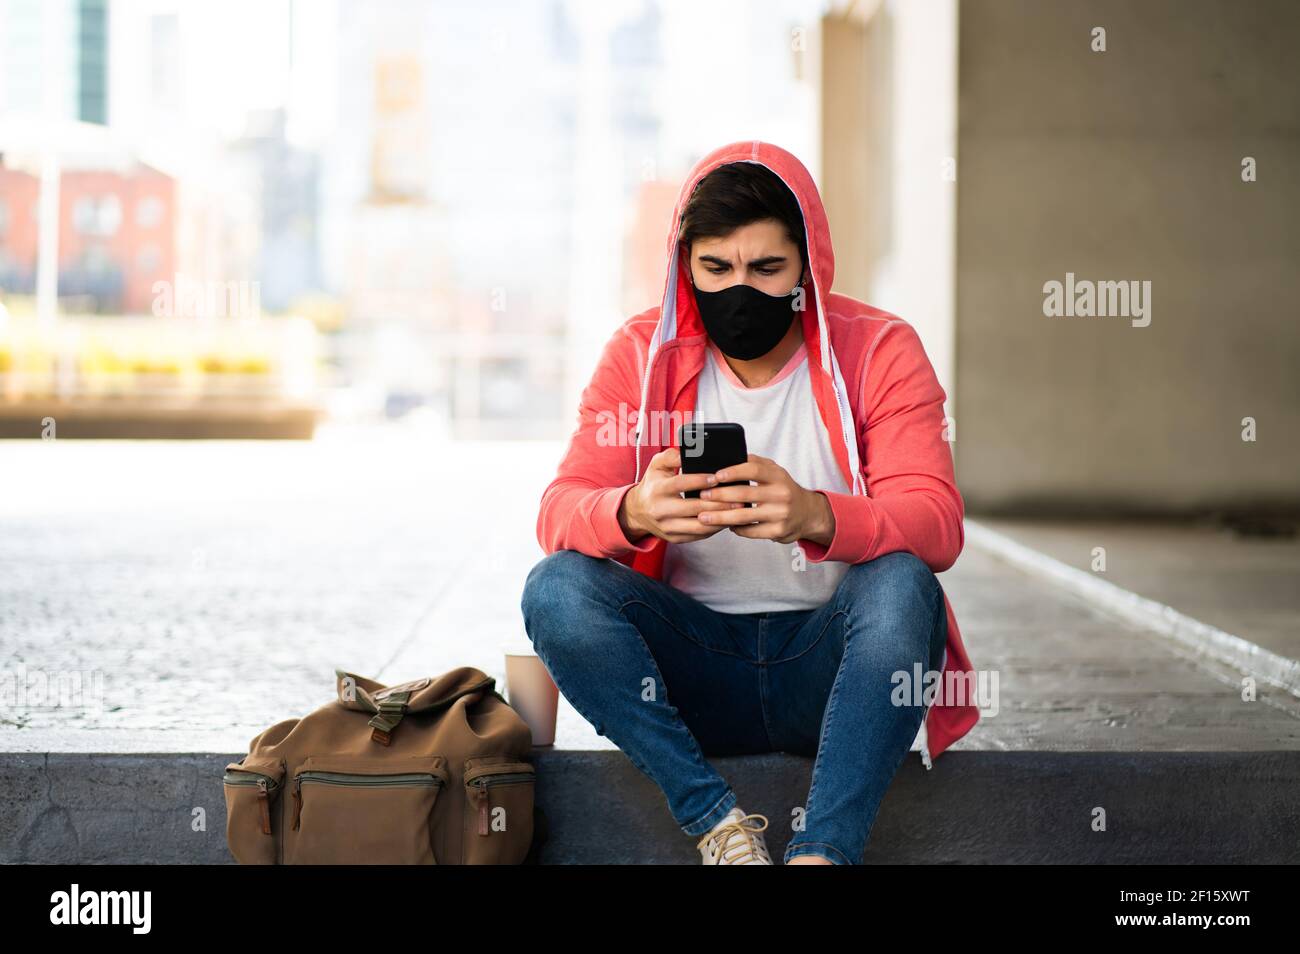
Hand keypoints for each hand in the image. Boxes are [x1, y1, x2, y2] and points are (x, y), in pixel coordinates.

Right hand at [618, 447, 746, 544]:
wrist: (638, 512)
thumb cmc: (653, 485)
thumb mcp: (657, 465)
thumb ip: (672, 456)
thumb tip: (689, 451)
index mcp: (657, 490)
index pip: (680, 484)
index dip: (699, 481)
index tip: (717, 478)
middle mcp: (660, 510)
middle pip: (694, 508)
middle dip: (718, 502)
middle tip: (738, 497)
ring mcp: (668, 527)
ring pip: (699, 526)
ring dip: (721, 518)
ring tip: (738, 510)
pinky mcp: (675, 538)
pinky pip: (699, 535)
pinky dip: (715, 528)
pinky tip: (728, 520)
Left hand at [695, 454, 834, 545]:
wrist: (808, 513)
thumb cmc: (784, 489)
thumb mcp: (775, 472)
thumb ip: (756, 463)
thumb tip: (730, 456)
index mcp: (778, 476)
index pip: (754, 470)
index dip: (734, 472)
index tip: (716, 476)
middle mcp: (781, 494)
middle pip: (745, 494)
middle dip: (720, 495)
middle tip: (702, 495)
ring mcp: (780, 514)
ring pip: (744, 516)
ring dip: (720, 517)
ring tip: (704, 517)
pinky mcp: (777, 531)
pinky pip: (751, 531)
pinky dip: (736, 528)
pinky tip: (726, 525)